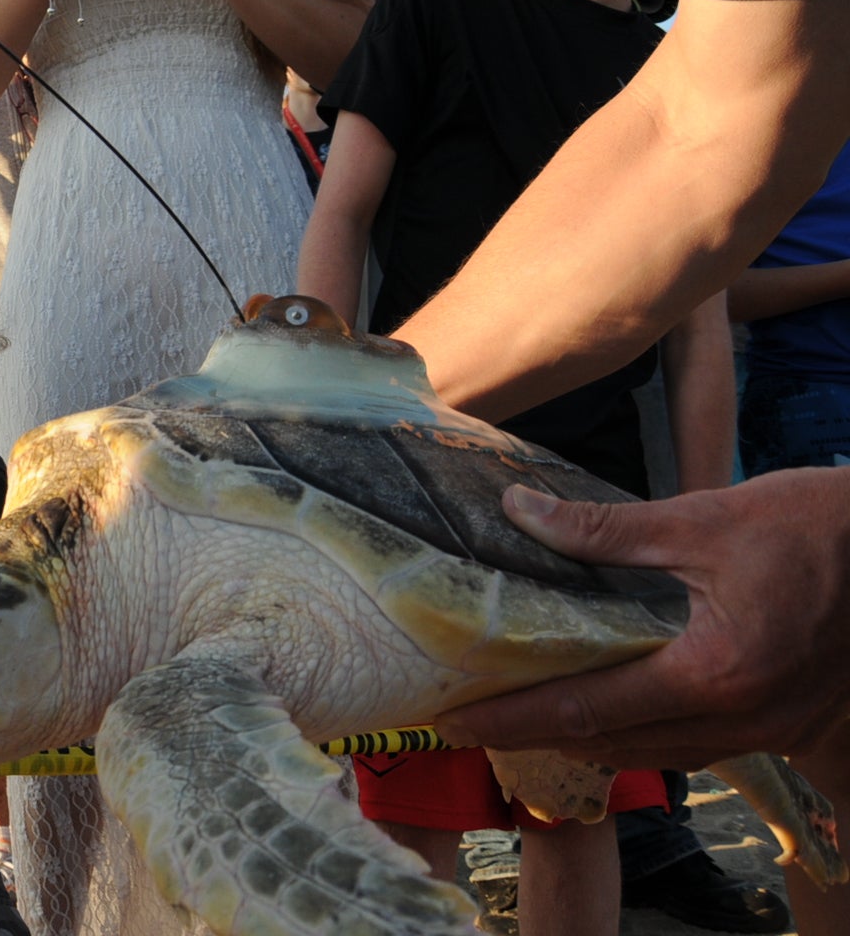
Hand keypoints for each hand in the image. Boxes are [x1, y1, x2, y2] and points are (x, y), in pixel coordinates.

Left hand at [435, 471, 849, 768]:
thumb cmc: (813, 526)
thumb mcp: (703, 519)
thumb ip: (605, 531)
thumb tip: (521, 513)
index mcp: (713, 672)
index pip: (587, 709)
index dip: (513, 719)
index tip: (454, 720)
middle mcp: (738, 716)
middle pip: (612, 745)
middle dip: (536, 737)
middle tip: (472, 719)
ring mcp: (766, 729)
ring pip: (655, 755)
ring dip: (589, 741)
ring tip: (527, 715)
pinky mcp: (784, 724)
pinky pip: (695, 746)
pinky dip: (643, 735)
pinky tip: (611, 708)